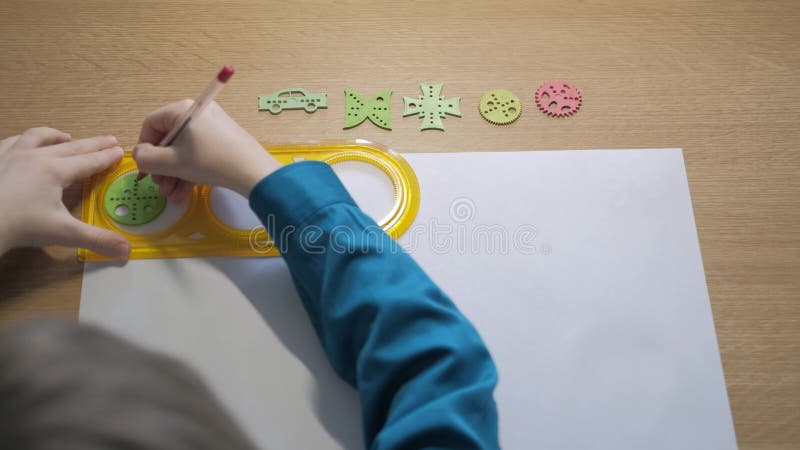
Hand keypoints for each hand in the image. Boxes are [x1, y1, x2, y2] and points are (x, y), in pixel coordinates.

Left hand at [0, 128, 129, 258]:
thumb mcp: (63, 233)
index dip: (106, 157)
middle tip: (108, 139)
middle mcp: (35, 157)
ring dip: (56, 135)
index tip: (118, 150)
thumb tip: (126, 250)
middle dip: (92, 143)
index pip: (88, 161)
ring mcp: (11, 155)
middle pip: (71, 146)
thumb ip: (97, 239)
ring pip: (38, 137)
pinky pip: (10, 142)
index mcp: (55, 171)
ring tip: (66, 136)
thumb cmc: (19, 225)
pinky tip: (26, 144)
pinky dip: (23, 140)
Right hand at [132, 100, 281, 201]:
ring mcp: (212, 127)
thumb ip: (147, 159)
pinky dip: (189, 172)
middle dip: (161, 167)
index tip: (146, 169)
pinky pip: (198, 154)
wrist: (254, 172)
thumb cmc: (210, 162)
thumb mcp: (173, 162)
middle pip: (168, 139)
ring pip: (183, 150)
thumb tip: (137, 155)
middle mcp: (197, 113)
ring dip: (174, 174)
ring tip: (172, 195)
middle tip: (161, 187)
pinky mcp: (222, 141)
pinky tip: (184, 193)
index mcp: (183, 110)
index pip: (151, 124)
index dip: (144, 148)